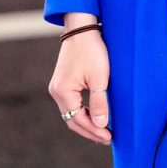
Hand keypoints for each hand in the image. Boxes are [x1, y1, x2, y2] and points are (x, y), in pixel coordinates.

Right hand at [48, 13, 111, 145]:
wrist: (82, 28)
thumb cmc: (92, 50)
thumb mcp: (100, 77)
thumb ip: (100, 102)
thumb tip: (101, 125)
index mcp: (63, 92)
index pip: (78, 120)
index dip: (94, 131)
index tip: (110, 137)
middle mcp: (56, 91)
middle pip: (72, 120)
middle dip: (89, 130)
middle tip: (107, 138)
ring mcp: (58, 87)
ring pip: (71, 113)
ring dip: (86, 122)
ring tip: (103, 130)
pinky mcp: (62, 82)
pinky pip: (71, 104)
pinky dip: (83, 112)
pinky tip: (95, 115)